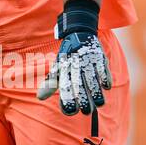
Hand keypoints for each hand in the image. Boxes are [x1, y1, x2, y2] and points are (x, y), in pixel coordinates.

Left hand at [37, 0, 111, 115]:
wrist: (79, 33)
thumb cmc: (67, 56)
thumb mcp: (58, 68)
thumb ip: (50, 84)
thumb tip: (39, 97)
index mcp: (64, 70)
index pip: (65, 89)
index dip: (67, 102)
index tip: (71, 111)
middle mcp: (75, 67)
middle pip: (80, 88)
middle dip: (84, 102)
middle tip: (86, 111)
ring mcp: (88, 62)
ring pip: (94, 82)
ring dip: (97, 94)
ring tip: (100, 104)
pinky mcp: (99, 58)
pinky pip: (103, 71)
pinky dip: (105, 79)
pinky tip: (106, 87)